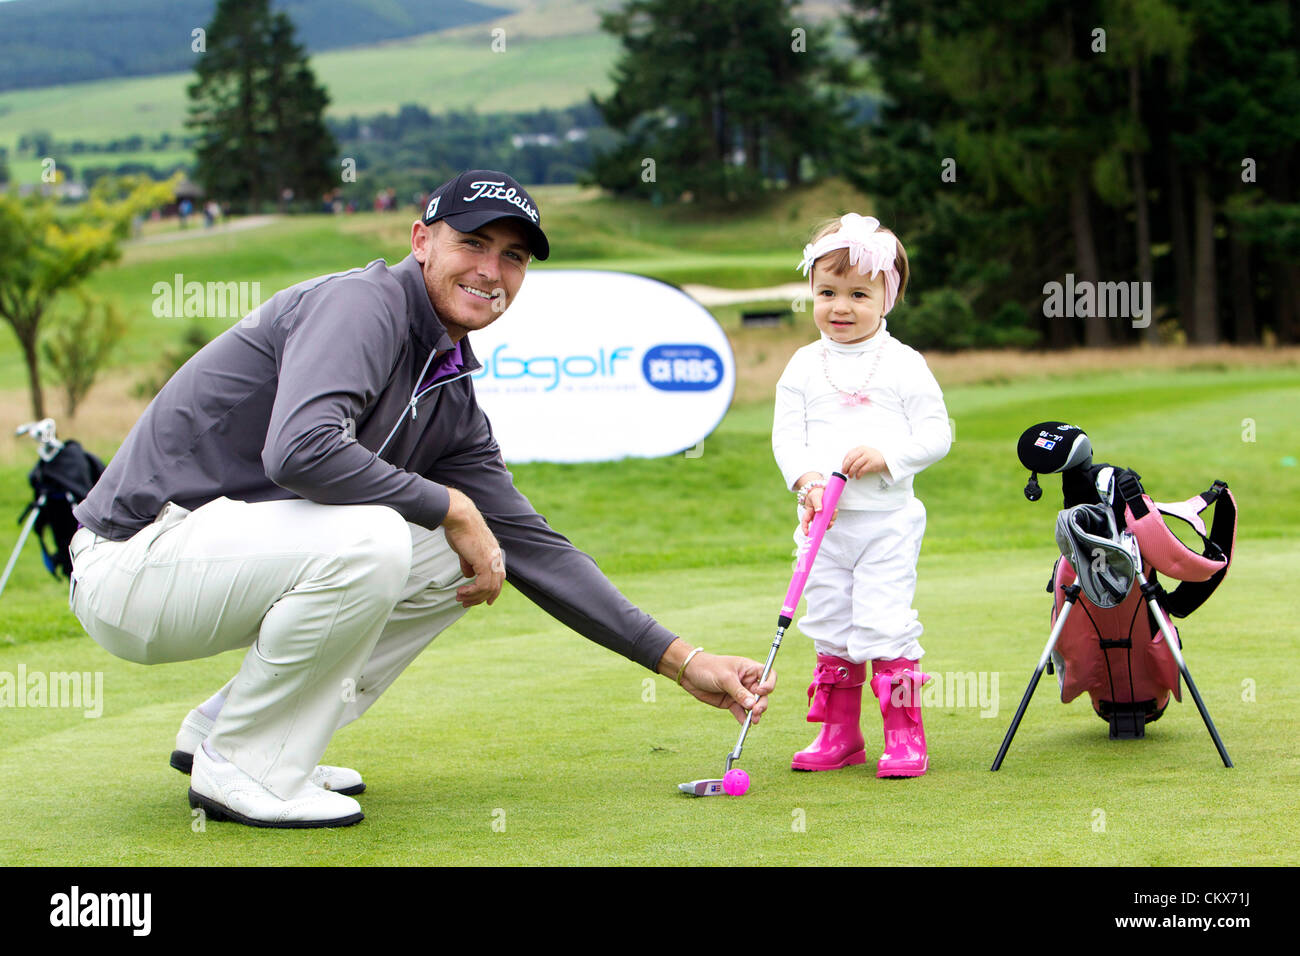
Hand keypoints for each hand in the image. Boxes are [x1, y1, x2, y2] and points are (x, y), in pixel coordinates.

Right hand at [441, 488, 505, 606]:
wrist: (460, 517)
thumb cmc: (459, 529)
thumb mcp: (464, 549)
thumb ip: (468, 563)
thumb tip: (468, 575)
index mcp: (494, 554)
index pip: (499, 577)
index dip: (493, 591)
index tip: (485, 601)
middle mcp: (496, 558)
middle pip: (495, 586)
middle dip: (480, 598)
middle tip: (465, 603)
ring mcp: (492, 560)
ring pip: (488, 588)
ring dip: (473, 597)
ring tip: (460, 598)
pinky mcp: (485, 562)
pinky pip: (482, 585)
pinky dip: (472, 592)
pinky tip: (461, 591)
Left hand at [660, 641, 776, 723]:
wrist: (689, 674)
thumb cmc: (708, 668)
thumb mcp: (725, 678)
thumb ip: (739, 692)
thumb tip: (752, 705)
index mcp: (749, 669)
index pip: (768, 675)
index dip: (769, 684)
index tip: (761, 691)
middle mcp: (747, 681)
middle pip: (762, 694)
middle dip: (761, 703)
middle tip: (756, 711)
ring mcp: (739, 692)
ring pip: (752, 705)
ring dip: (754, 713)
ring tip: (753, 720)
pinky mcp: (730, 702)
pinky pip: (740, 712)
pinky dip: (743, 718)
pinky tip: (744, 724)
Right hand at [796, 481, 837, 535]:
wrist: (821, 487)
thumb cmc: (815, 492)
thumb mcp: (815, 496)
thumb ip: (817, 503)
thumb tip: (819, 511)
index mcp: (809, 512)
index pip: (805, 521)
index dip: (805, 528)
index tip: (807, 533)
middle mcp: (815, 515)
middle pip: (818, 525)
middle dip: (824, 526)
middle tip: (830, 524)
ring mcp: (822, 514)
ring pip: (826, 521)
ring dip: (831, 520)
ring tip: (835, 511)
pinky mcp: (827, 512)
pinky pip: (830, 517)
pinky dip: (833, 515)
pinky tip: (835, 510)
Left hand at [842, 445, 889, 479]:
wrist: (886, 458)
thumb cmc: (873, 457)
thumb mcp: (863, 453)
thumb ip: (855, 457)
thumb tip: (845, 465)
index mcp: (859, 448)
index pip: (848, 455)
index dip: (844, 462)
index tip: (843, 467)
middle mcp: (863, 451)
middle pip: (850, 460)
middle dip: (845, 467)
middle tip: (844, 472)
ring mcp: (868, 457)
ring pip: (855, 465)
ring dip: (851, 472)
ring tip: (851, 476)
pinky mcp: (872, 463)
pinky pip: (862, 470)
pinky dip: (858, 475)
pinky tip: (858, 477)